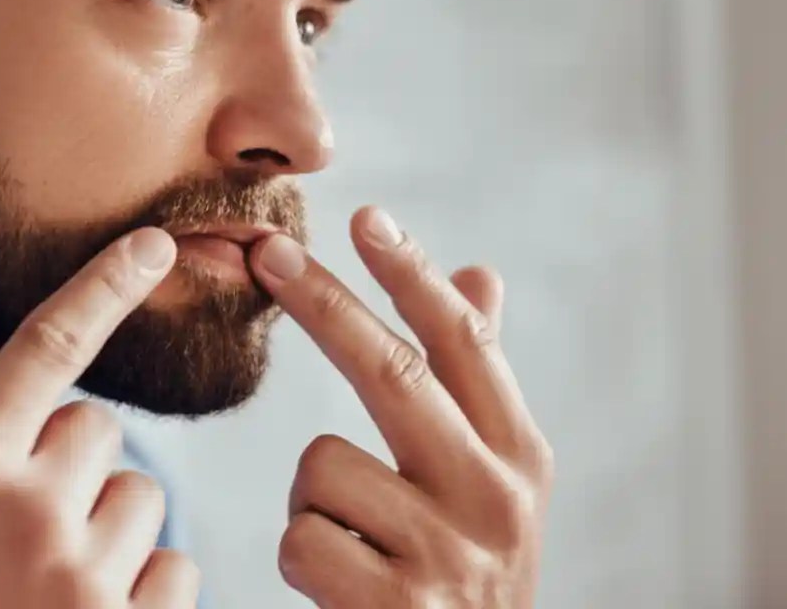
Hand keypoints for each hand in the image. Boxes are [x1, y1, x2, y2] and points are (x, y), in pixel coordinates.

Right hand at [0, 228, 199, 608]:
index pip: (47, 346)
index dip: (106, 284)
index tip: (158, 244)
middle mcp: (33, 510)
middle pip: (98, 430)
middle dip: (64, 461)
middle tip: (7, 522)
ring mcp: (87, 578)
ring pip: (141, 500)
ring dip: (106, 527)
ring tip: (38, 581)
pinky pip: (176, 571)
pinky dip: (143, 589)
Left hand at [251, 207, 553, 607]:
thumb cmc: (463, 569)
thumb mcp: (490, 481)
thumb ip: (478, 384)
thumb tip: (483, 271)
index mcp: (520, 458)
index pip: (466, 344)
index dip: (413, 275)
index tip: (366, 216)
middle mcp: (497, 500)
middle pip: (394, 373)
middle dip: (324, 305)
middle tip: (265, 254)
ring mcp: (448, 555)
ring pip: (321, 467)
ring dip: (311, 498)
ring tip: (355, 542)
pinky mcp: (393, 606)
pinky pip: (299, 538)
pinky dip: (303, 556)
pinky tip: (344, 587)